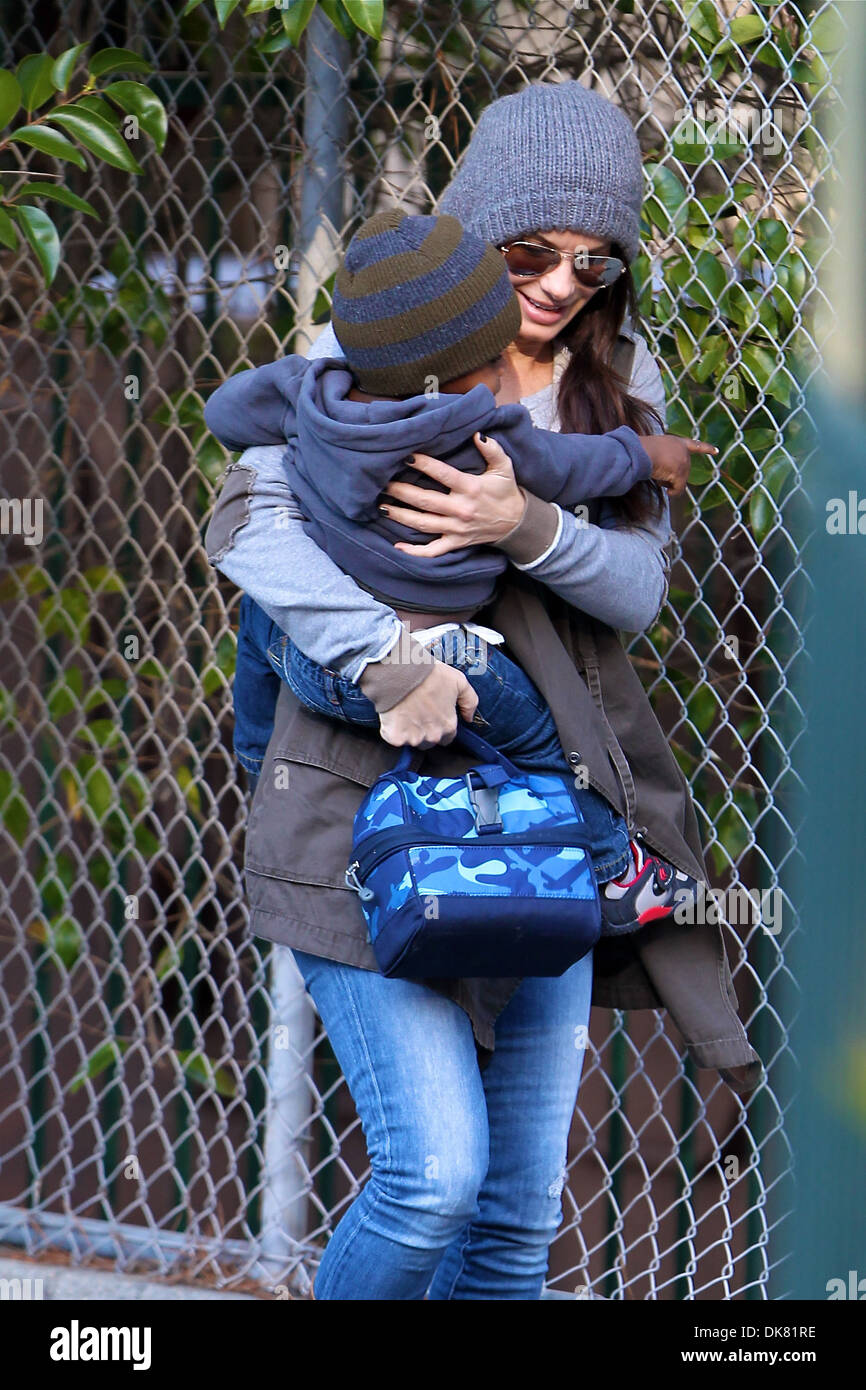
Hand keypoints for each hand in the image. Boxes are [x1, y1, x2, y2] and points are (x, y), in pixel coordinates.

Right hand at [377, 661, 478, 747]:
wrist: (402, 673)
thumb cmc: (429, 675)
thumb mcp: (459, 681)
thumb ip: (470, 701)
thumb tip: (469, 718)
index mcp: (448, 725)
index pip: (448, 736)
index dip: (440, 725)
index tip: (432, 713)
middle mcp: (433, 736)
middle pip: (430, 741)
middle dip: (425, 730)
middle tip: (418, 711)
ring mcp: (414, 738)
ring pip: (413, 741)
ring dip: (409, 731)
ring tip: (406, 711)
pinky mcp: (396, 737)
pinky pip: (394, 738)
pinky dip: (393, 730)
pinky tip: (394, 715)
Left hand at [378, 433, 525, 557]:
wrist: (516, 523)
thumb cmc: (506, 492)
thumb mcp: (504, 468)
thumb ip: (492, 450)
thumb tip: (478, 435)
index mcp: (471, 488)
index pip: (443, 475)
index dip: (423, 465)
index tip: (406, 457)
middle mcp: (461, 510)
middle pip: (425, 501)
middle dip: (401, 491)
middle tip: (383, 483)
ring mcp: (456, 529)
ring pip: (423, 523)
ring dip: (400, 515)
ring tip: (382, 507)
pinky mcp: (455, 542)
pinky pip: (433, 551)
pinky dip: (415, 552)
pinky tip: (397, 546)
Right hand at [638, 435, 717, 496]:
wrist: (640, 452)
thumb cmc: (640, 450)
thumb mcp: (655, 450)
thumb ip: (664, 459)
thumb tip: (664, 476)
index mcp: (676, 441)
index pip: (695, 445)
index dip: (706, 448)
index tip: (716, 451)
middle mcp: (682, 450)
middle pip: (684, 469)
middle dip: (674, 476)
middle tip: (660, 477)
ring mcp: (682, 461)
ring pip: (681, 480)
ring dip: (669, 482)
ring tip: (657, 478)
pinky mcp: (679, 472)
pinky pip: (679, 488)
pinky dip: (673, 491)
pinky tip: (667, 490)